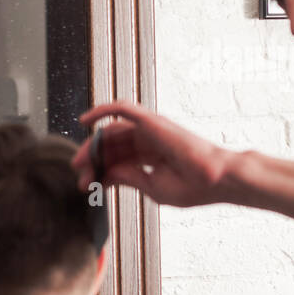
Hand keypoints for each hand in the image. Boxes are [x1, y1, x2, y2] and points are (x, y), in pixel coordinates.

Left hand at [73, 101, 232, 206]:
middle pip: (112, 146)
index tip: (86, 186)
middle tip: (77, 172)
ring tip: (80, 160)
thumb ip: (127, 177)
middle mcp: (149, 140)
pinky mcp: (151, 121)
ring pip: (112, 132)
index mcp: (151, 157)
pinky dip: (102, 110)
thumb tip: (105, 174)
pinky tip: (84, 119)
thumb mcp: (151, 186)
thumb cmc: (192, 186)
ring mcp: (150, 130)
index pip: (118, 160)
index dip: (99, 171)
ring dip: (93, 145)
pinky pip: (122, 109)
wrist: (215, 180)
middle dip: (92, 159)